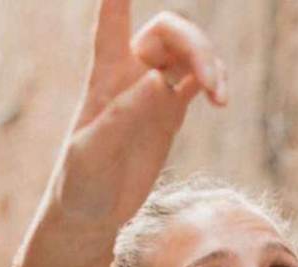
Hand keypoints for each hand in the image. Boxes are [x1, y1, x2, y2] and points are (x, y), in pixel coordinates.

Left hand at [20, 0, 226, 266]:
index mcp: (102, 79)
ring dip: (211, 63)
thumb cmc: (78, 184)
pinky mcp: (170, 112)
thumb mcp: (91, 155)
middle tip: (209, 79)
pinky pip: (199, 79)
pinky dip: (215, 81)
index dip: (117, 0)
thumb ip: (121, 117)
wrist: (89, 214)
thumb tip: (157, 80)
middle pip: (170, 32)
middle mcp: (129, 76)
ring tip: (219, 95)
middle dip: (195, 43)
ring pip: (190, 52)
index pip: (109, 26)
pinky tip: (219, 99)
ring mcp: (152, 92)